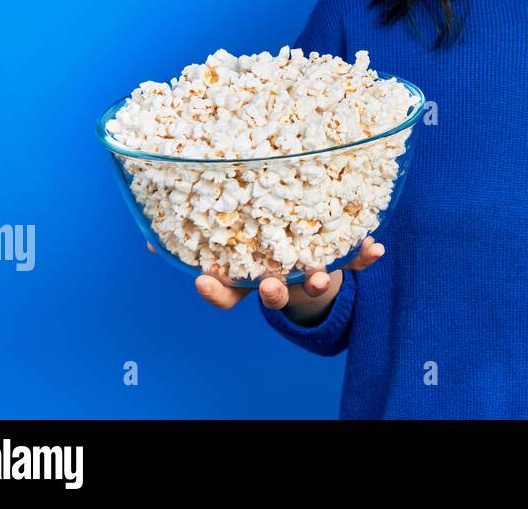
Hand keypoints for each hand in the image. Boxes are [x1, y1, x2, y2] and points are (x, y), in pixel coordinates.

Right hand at [141, 237, 385, 310]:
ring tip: (320, 275)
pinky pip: (355, 261)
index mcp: (251, 274)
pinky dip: (366, 256)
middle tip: (270, 285)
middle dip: (272, 291)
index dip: (215, 290)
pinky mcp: (341, 262)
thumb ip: (197, 233)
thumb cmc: (265, 237)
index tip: (203, 281)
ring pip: (313, 282)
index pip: (228, 291)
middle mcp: (280, 277)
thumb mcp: (230, 234)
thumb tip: (150, 234)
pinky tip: (377, 247)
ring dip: (316, 280)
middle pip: (273, 293)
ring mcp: (310, 270)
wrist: (309, 253)